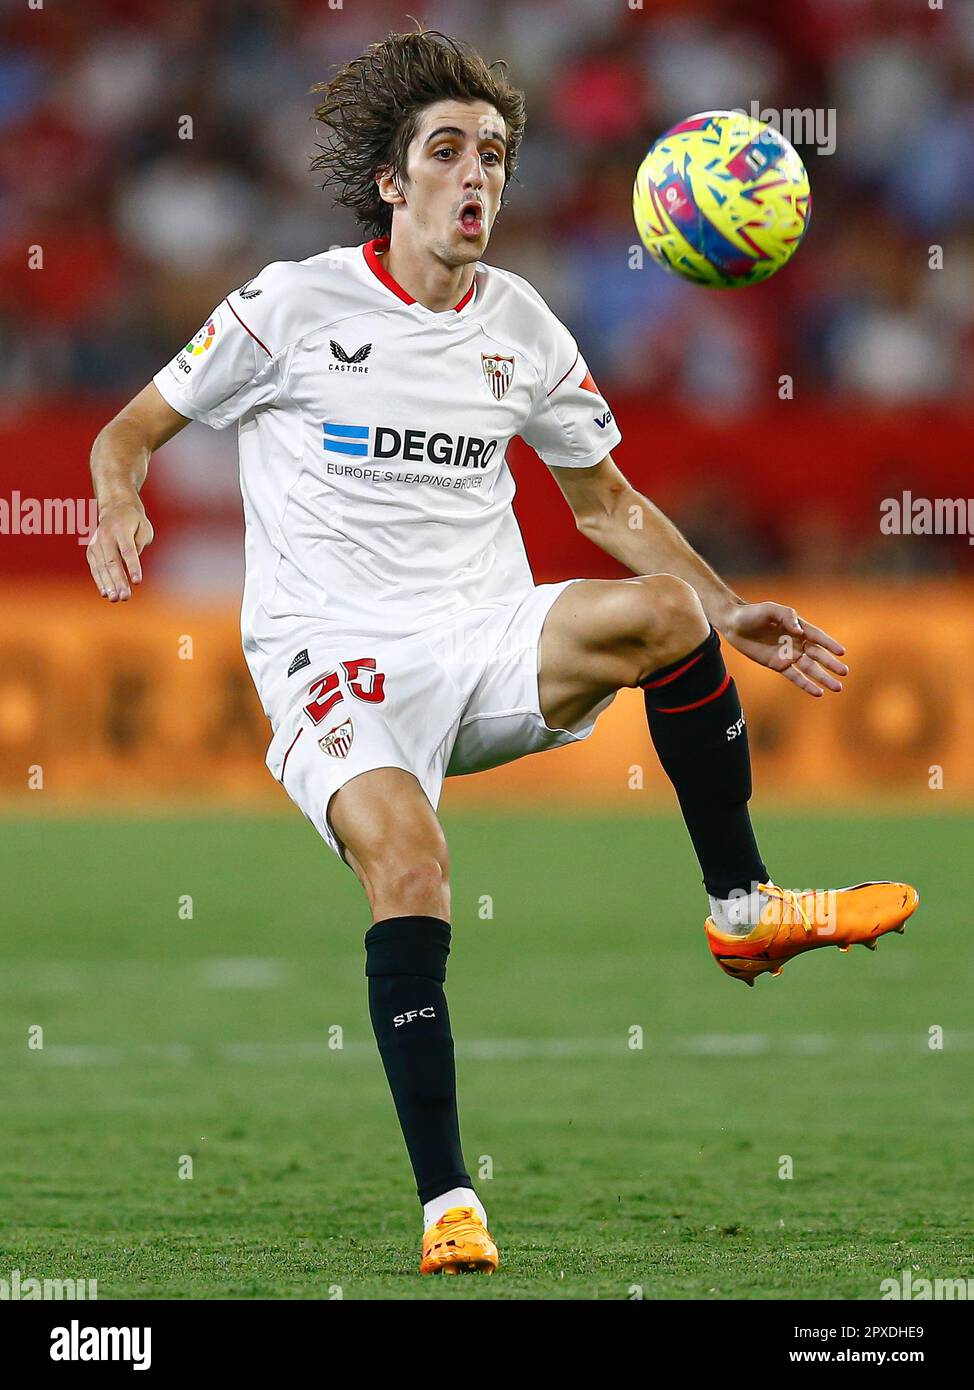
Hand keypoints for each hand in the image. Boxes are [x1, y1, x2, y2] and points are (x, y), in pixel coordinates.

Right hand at [86, 500, 153, 601]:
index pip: (128, 551)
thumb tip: (131, 564)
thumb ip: (140, 544)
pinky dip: (100, 580)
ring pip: (101, 566)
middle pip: (112, 561)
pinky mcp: (91, 550)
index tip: (137, 582)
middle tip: (125, 597)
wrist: (115, 508)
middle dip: (119, 581)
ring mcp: (96, 543)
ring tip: (116, 599)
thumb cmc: (135, 522)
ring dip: (108, 584)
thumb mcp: (144, 528)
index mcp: (121, 528)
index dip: (132, 567)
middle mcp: (105, 535)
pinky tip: (105, 593)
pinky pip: (95, 567)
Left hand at [722, 601, 847, 696]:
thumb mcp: (771, 610)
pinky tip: (818, 692)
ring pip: (810, 669)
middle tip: (845, 672)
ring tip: (837, 687)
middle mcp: (797, 642)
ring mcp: (788, 654)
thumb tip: (800, 632)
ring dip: (823, 678)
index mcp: (798, 626)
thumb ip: (788, 617)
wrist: (734, 624)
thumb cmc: (753, 613)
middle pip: (818, 655)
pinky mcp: (778, 665)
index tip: (841, 652)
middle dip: (831, 664)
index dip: (829, 644)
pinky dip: (806, 684)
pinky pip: (795, 676)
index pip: (818, 637)